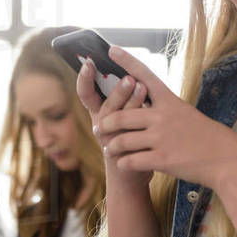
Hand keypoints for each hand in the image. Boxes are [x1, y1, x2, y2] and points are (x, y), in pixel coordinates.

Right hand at [76, 58, 152, 183]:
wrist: (134, 173)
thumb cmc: (132, 139)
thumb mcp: (126, 116)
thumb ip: (126, 97)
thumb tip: (132, 69)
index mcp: (100, 114)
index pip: (87, 94)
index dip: (84, 79)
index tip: (88, 63)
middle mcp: (101, 127)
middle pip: (106, 107)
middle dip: (117, 92)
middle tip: (128, 78)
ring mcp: (110, 142)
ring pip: (117, 122)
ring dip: (130, 104)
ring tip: (142, 87)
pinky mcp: (121, 155)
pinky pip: (129, 138)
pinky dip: (140, 125)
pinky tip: (151, 113)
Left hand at [93, 45, 236, 185]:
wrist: (223, 158)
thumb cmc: (202, 134)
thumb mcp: (183, 112)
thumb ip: (160, 107)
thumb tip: (136, 104)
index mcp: (169, 100)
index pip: (145, 76)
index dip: (127, 61)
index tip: (112, 50)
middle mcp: (162, 116)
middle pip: (121, 116)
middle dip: (106, 124)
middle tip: (99, 129)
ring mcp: (162, 138)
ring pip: (122, 141)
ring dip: (112, 147)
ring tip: (110, 149)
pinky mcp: (162, 159)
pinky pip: (131, 161)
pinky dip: (123, 163)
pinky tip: (124, 163)